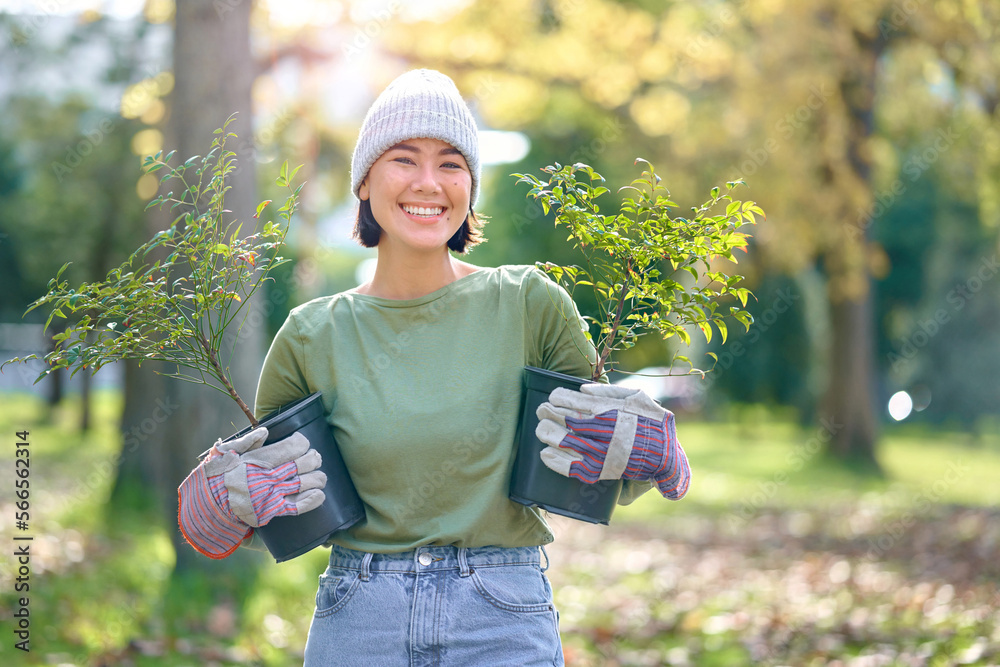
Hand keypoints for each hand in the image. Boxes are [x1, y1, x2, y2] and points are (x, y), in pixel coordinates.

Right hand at [178, 427, 326, 558]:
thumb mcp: (225, 454)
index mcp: (259, 459)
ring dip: (318, 478)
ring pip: (305, 483)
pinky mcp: (271, 512)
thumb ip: (246, 442)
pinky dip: (312, 500)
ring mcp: (272, 495)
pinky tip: (320, 495)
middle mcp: (268, 476)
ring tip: (320, 477)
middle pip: (304, 463)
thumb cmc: (214, 478)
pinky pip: (297, 506)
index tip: (303, 443)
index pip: (293, 446)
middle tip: (315, 458)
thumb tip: (265, 432)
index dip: (303, 443)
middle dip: (314, 459)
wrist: (205, 509)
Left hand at [534, 383, 689, 499]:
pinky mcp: (599, 471)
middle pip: (565, 420)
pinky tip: (545, 454)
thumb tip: (582, 389)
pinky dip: (555, 461)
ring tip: (541, 428)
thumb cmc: (652, 423)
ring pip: (564, 442)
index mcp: (609, 411)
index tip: (552, 397)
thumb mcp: (637, 397)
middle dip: (548, 414)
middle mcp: (601, 431)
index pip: (574, 402)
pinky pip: (571, 467)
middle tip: (541, 410)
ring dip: (547, 434)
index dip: (558, 398)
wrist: (666, 456)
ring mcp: (599, 453)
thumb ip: (610, 391)